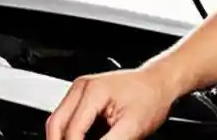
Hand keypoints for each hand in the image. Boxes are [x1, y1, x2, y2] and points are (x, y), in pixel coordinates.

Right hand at [45, 67, 179, 139]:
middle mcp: (82, 88)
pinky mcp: (82, 98)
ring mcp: (80, 91)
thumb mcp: (132, 128)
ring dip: (67, 138)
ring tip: (91, 139)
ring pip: (58, 124)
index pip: (72, 131)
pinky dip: (73, 135)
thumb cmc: (152, 97)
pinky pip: (67, 121)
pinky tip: (86, 138)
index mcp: (92, 91)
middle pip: (56, 126)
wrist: (160, 83)